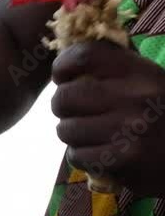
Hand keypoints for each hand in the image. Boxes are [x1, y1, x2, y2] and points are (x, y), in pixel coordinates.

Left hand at [52, 41, 164, 196]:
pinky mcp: (124, 160)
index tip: (62, 77)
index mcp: (142, 72)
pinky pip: (77, 155)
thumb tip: (66, 58)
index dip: (63, 65)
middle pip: (66, 96)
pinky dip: (80, 157)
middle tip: (73, 112)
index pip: (86, 56)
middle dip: (62, 106)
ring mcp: (130, 130)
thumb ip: (114, 67)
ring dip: (70, 134)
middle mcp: (137, 97)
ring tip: (88, 135)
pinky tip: (98, 154)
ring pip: (66, 129)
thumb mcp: (148, 82)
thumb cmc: (161, 115)